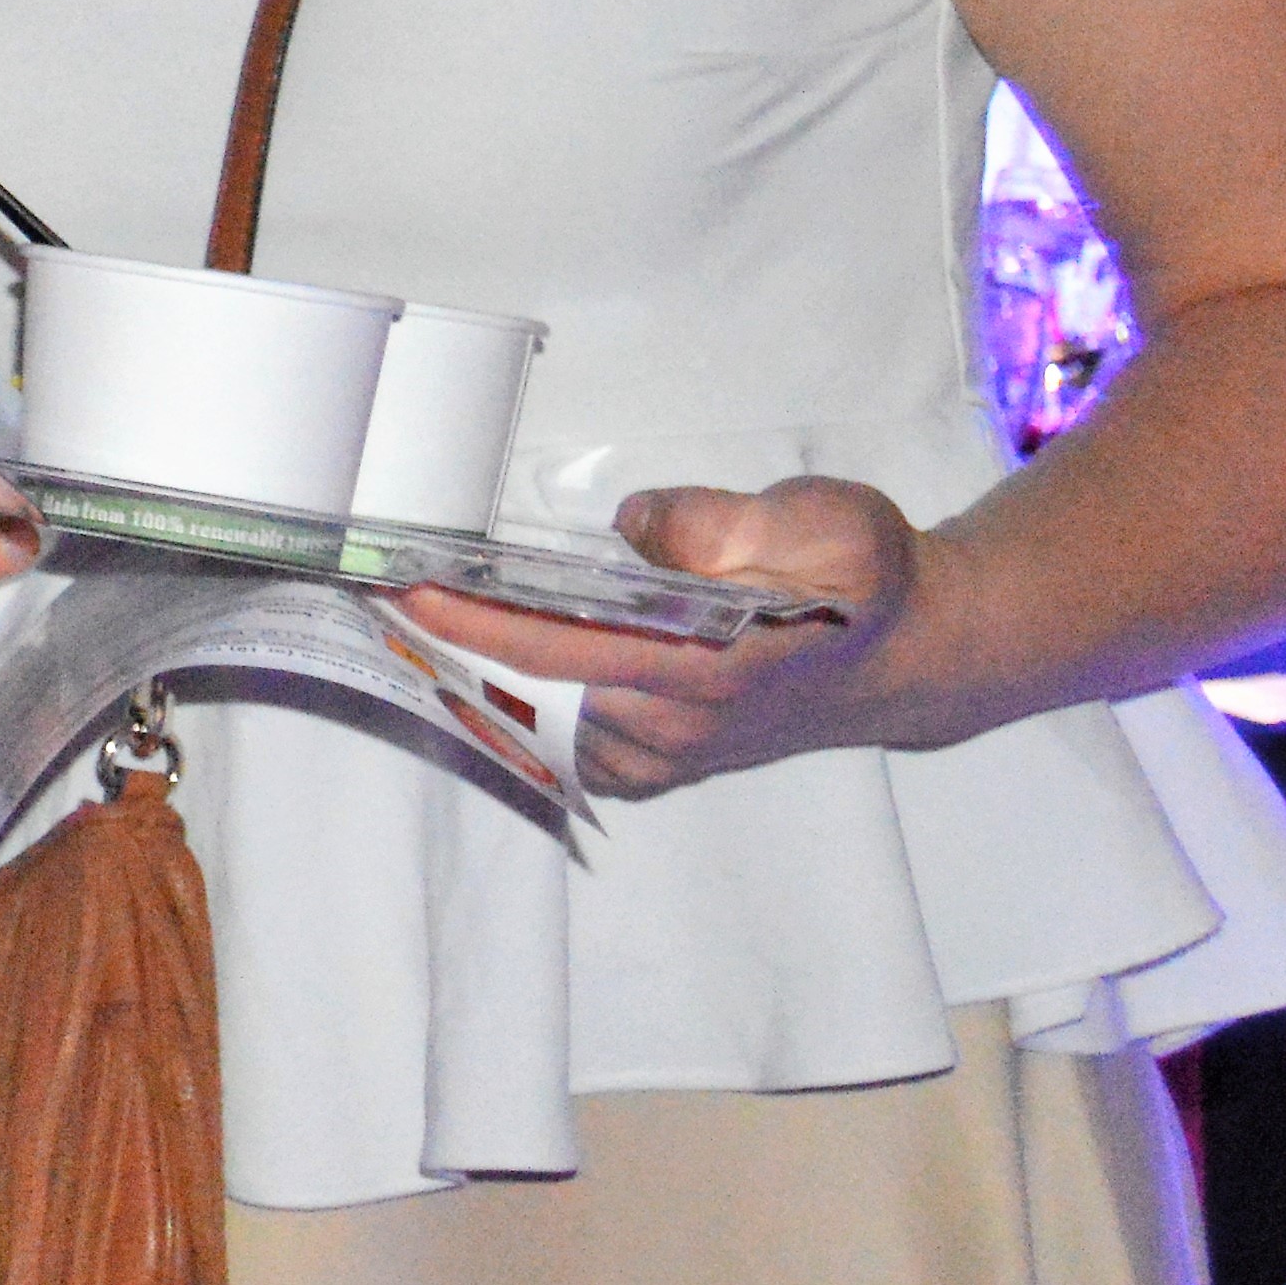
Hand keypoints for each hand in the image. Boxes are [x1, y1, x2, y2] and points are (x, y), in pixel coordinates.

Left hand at [401, 477, 924, 796]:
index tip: (405, 582)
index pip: (558, 650)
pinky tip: (471, 652)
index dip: (474, 619)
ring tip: (408, 610)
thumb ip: (724, 524)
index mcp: (703, 670)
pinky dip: (508, 699)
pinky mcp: (656, 761)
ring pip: (535, 720)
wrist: (908, 654)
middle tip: (377, 585)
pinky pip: (559, 739)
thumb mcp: (825, 526)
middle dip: (448, 644)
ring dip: (471, 671)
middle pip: (525, 692)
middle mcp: (670, 727)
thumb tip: (633, 530)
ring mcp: (660, 754)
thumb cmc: (864, 583)